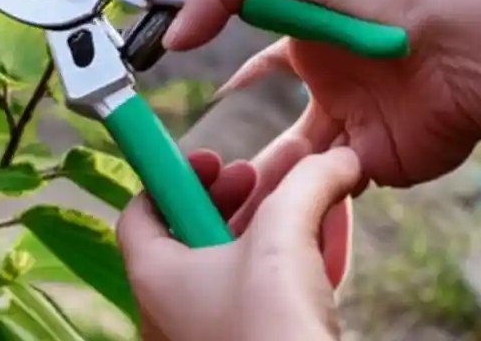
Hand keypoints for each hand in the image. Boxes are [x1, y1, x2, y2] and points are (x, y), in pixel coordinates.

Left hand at [118, 144, 359, 340]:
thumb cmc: (271, 326)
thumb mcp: (283, 236)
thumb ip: (304, 186)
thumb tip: (339, 156)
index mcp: (153, 275)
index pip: (142, 213)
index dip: (176, 177)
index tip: (215, 158)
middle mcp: (173, 308)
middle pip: (200, 231)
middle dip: (244, 194)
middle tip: (273, 172)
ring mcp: (213, 333)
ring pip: (244, 263)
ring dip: (282, 221)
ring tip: (318, 187)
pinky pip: (271, 296)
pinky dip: (299, 261)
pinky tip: (334, 227)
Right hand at [162, 0, 480, 196]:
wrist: (455, 50)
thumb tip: (171, 37)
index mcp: (314, 39)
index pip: (268, 64)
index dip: (240, 80)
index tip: (211, 100)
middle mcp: (336, 86)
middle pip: (282, 132)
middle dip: (246, 159)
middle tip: (208, 180)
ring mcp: (357, 128)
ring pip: (298, 170)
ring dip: (266, 188)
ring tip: (227, 208)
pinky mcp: (378, 164)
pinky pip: (327, 191)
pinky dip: (298, 200)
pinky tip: (270, 205)